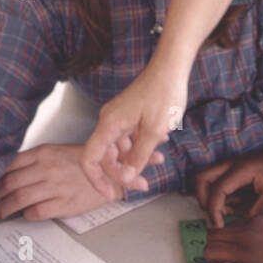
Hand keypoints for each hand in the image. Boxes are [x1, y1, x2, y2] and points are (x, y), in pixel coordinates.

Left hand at [0, 144, 122, 219]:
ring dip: (6, 208)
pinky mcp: (64, 204)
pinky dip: (26, 214)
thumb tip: (9, 172)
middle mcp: (47, 168)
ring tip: (2, 211)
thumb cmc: (81, 163)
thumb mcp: (57, 151)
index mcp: (44, 153)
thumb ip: (35, 159)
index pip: (11, 165)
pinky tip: (25, 214)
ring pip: (20, 199)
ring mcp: (55, 186)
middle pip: (11, 183)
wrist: (110, 174)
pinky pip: (36, 212)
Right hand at [81, 59, 186, 195]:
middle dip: (124, 173)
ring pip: (121, 148)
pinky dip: (142, 145)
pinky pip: (129, 137)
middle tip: (144, 185)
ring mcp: (119, 117)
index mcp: (109, 125)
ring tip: (159, 162)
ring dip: (137, 159)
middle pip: (107, 156)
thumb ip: (138, 156)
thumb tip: (125, 178)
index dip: (96, 180)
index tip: (111, 194)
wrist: (172, 68)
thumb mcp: (153, 131)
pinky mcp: (129, 114)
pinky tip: (159, 145)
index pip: (90, 159)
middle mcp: (109, 121)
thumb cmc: (164, 94)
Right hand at [195, 145, 262, 226]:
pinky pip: (220, 183)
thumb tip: (242, 227)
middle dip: (203, 201)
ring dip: (213, 199)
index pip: (216, 190)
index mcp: (241, 169)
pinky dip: (222, 197)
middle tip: (217, 218)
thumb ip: (257, 212)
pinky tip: (237, 206)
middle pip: (201, 180)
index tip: (220, 226)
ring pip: (208, 181)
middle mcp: (232, 164)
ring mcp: (233, 166)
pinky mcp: (237, 171)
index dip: (214, 211)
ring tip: (231, 213)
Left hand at [204, 216, 262, 262]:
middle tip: (220, 258)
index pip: (226, 225)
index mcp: (256, 222)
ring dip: (213, 261)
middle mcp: (247, 234)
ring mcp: (244, 253)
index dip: (225, 238)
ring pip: (210, 252)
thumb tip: (242, 243)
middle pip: (213, 236)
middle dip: (215, 247)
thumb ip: (258, 233)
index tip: (228, 247)